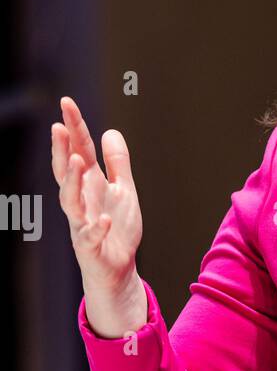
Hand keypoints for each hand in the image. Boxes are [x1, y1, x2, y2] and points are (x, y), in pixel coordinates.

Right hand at [52, 96, 142, 292]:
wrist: (118, 268)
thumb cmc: (117, 228)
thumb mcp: (123, 190)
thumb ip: (117, 163)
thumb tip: (110, 131)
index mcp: (90, 184)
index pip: (79, 151)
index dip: (73, 128)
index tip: (66, 102)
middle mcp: (82, 201)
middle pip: (67, 172)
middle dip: (62, 150)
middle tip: (58, 126)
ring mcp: (82, 223)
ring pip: (71, 201)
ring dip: (73, 182)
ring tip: (77, 162)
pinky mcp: (90, 247)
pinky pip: (90, 237)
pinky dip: (96, 228)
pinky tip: (104, 219)